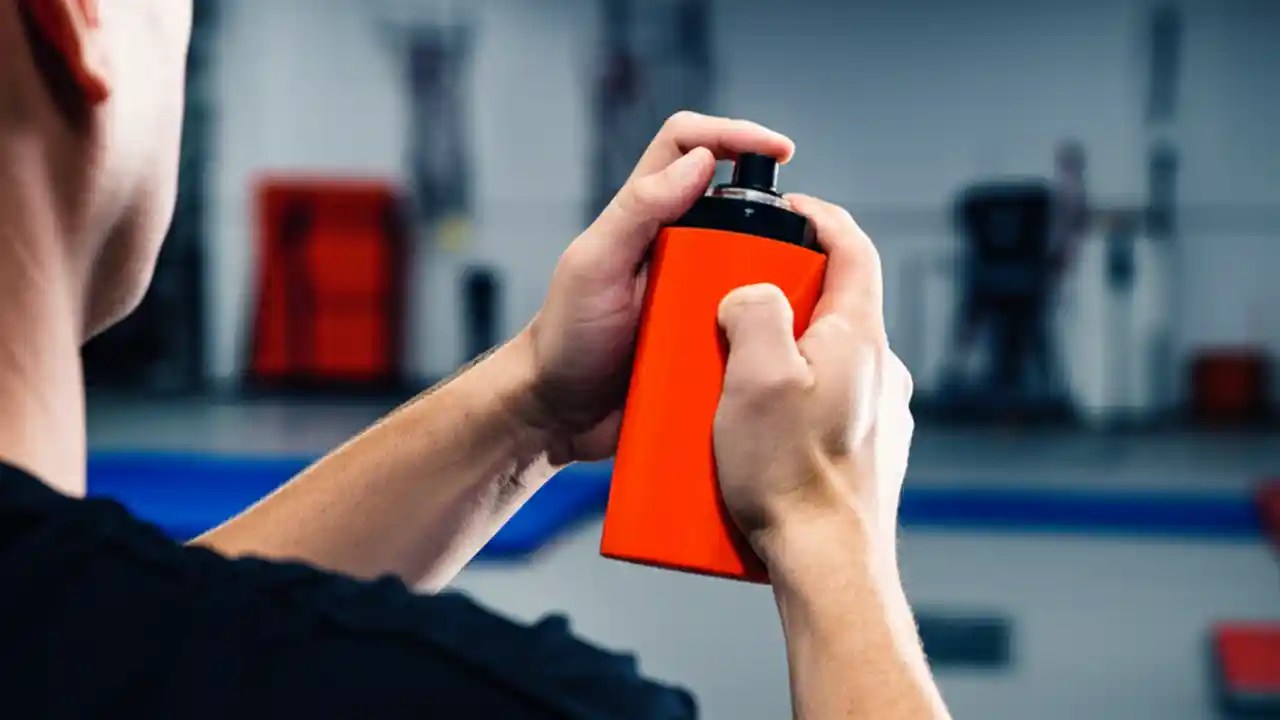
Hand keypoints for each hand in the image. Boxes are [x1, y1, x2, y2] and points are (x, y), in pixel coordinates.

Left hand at [524, 111, 794, 461]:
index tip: (780, 151)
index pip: (688, 146)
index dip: (733, 134)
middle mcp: (674, 246)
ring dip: (774, 275)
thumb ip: (639, 210)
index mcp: (645, 215)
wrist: (560, 414)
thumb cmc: (566, 337)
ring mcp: (691, 291)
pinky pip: (747, 319)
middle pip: (737, 205)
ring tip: (799, 295)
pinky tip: (783, 337)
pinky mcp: (703, 335)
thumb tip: (700, 162)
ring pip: (751, 265)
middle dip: (772, 215)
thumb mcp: (596, 266)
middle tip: (803, 241)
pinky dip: (767, 323)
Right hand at [712, 195, 913, 561]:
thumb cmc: (791, 476)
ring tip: (735, 381)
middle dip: (786, 295)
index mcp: (860, 337)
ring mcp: (883, 413)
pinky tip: (758, 433)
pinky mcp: (871, 452)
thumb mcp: (755, 377)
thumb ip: (754, 312)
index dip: (822, 216)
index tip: (791, 207)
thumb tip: (752, 293)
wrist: (829, 564)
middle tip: (738, 308)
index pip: (854, 247)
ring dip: (787, 356)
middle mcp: (881, 369)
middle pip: (836, 304)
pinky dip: (796, 401)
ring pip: (829, 359)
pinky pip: (829, 406)